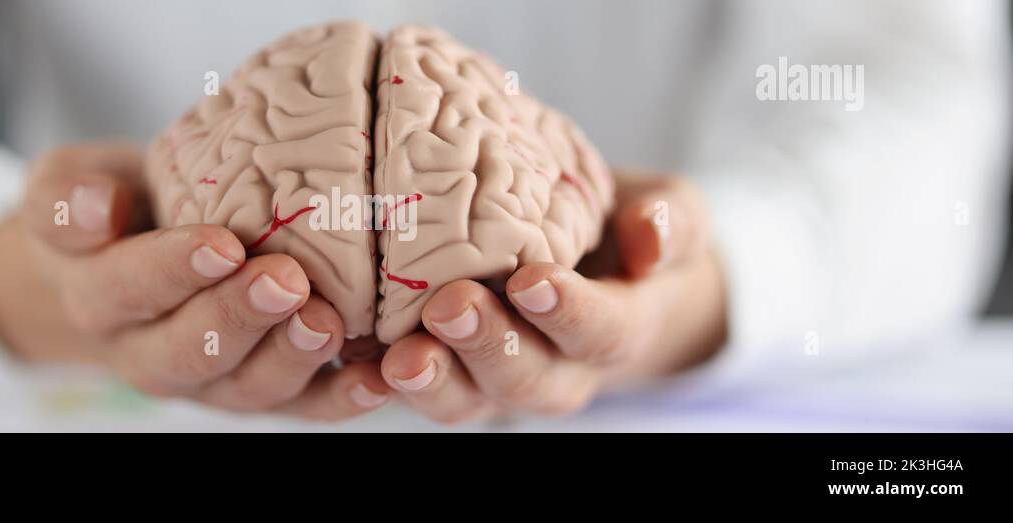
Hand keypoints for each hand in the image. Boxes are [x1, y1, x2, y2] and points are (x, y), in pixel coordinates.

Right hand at [0, 142, 389, 419]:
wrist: (121, 263)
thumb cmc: (110, 210)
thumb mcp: (65, 187)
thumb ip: (67, 197)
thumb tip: (98, 203)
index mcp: (99, 299)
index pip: (129, 287)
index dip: (173, 269)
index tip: (219, 242)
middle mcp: (150, 353)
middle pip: (192, 350)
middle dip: (241, 318)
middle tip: (286, 281)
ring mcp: (210, 381)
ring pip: (248, 387)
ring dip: (291, 359)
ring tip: (328, 323)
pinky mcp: (261, 390)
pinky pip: (300, 406)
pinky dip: (340, 398)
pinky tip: (377, 378)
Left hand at [378, 170, 727, 422]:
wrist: (595, 273)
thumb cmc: (625, 233)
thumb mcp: (668, 214)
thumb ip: (671, 222)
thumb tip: (652, 235)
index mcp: (615, 330)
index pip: (599, 332)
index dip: (567, 312)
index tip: (534, 279)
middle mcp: (557, 370)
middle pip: (525, 376)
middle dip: (487, 346)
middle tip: (451, 305)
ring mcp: (498, 380)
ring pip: (467, 399)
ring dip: (432, 380)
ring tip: (398, 357)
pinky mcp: (448, 374)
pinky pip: (418, 388)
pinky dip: (382, 380)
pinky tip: (350, 359)